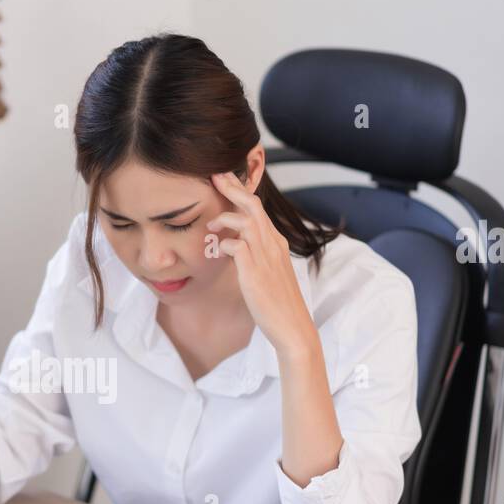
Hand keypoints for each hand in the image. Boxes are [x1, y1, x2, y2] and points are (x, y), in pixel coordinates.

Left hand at [206, 171, 318, 361]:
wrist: (292, 327)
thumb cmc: (277, 302)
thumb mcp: (268, 271)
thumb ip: (255, 254)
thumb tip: (234, 244)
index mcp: (276, 243)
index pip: (258, 208)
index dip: (241, 192)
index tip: (225, 179)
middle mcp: (273, 245)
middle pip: (253, 205)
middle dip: (232, 188)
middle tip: (215, 176)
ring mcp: (266, 258)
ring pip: (246, 221)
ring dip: (225, 218)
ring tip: (211, 226)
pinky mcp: (255, 273)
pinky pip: (237, 246)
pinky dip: (224, 244)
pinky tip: (218, 251)